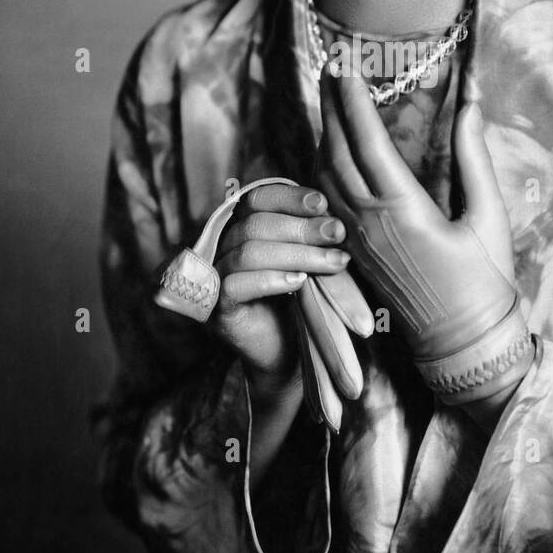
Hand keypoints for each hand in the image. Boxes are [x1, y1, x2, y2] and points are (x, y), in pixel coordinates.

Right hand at [209, 181, 371, 397]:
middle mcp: (222, 247)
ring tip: (333, 261)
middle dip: (302, 227)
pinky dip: (270, 280)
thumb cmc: (299, 301)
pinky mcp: (215, 308)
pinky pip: (235, 285)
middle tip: (337, 233)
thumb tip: (334, 219)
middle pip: (256, 224)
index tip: (323, 203)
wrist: (287, 354)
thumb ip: (313, 239)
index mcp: (241, 227)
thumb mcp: (310, 262)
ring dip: (297, 254)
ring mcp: (214, 277)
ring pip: (249, 252)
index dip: (288, 197)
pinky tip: (299, 282)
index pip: (257, 199)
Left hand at [316, 69, 518, 365]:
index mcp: (402, 207)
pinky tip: (329, 151)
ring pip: (325, 174)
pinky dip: (324, 164)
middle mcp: (369, 219)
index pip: (367, 140)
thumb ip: (475, 160)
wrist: (462, 344)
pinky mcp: (354, 251)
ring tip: (328, 99)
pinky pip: (328, 198)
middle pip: (336, 150)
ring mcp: (356, 237)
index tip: (345, 64)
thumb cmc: (484, 282)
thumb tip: (470, 108)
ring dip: (324, 132)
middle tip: (329, 68)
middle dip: (331, 105)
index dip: (353, 98)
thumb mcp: (489, 216)